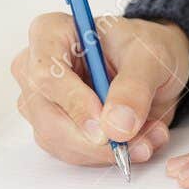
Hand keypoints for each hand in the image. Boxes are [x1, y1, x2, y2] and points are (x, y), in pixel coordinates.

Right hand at [10, 13, 188, 165]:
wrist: (154, 65)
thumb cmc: (145, 48)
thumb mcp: (151, 57)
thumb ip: (133, 88)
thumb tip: (115, 126)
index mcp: (50, 33)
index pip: (47, 74)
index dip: (75, 104)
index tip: (105, 125)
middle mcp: (35, 68)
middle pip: (48, 117)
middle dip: (96, 140)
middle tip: (138, 144)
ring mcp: (41, 102)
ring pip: (60, 142)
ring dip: (108, 150)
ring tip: (149, 137)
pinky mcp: (55, 129)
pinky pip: (75, 154)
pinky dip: (109, 155)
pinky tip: (139, 143)